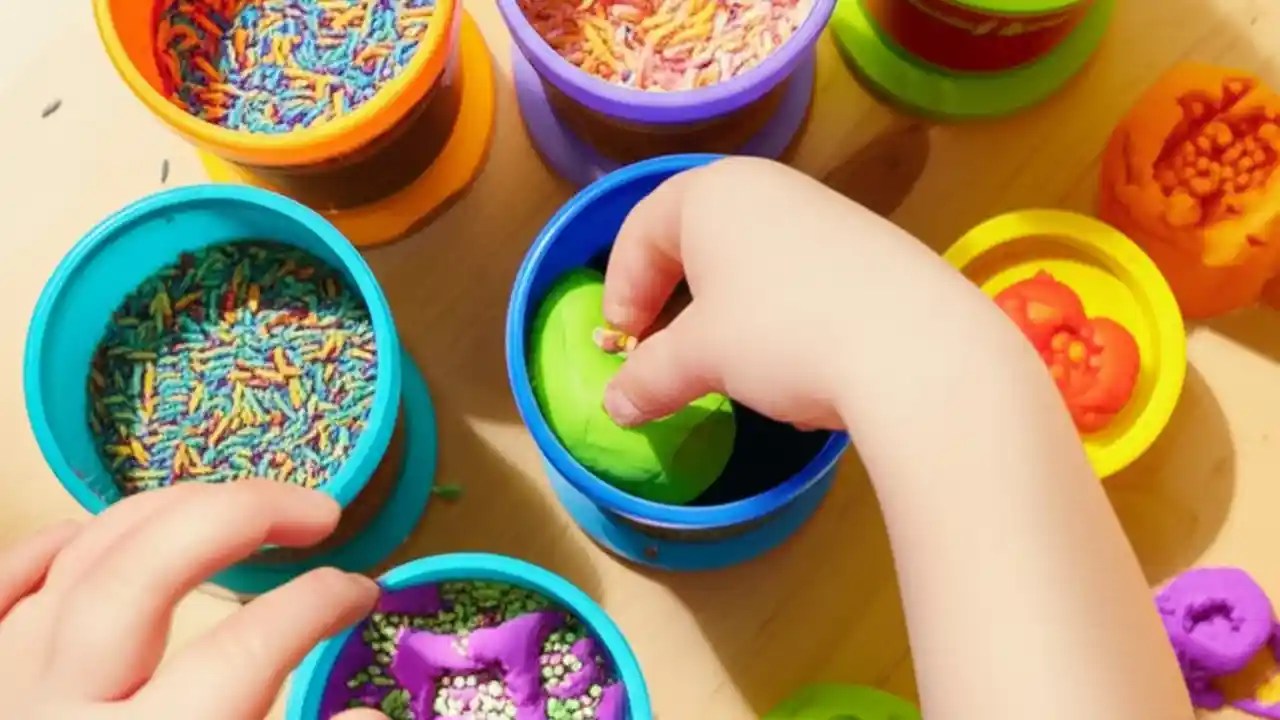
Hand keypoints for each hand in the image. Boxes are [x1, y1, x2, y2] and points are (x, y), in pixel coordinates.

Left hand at [0, 479, 385, 719]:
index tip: (364, 589)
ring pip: (76, 566)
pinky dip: (44, 550)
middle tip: (317, 512)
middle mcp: (65, 708)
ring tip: (233, 508)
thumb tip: (365, 711)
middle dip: (240, 516)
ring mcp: (11, 688)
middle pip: (142, 576)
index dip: (316, 605)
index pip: (244, 654)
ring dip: (163, 514)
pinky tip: (88, 534)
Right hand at [602, 156, 965, 429]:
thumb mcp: (700, 359)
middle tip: (664, 351)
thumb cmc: (781, 334)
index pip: (640, 231)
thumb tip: (614, 406)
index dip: (620, 290)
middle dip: (674, 301)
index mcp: (712, 194)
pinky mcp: (873, 248)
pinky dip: (780, 319)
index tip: (622, 343)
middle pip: (697, 241)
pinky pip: (802, 279)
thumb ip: (648, 377)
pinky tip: (799, 370)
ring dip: (728, 315)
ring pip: (752, 262)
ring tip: (732, 369)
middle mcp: (768, 189)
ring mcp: (826, 214)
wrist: (918, 350)